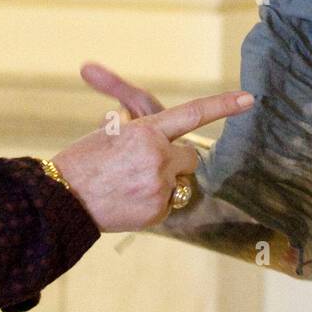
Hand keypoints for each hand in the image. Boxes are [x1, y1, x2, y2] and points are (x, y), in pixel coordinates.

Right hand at [50, 69, 251, 232]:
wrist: (61, 200)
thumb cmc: (83, 160)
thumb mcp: (108, 131)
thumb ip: (135, 124)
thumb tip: (138, 116)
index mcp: (145, 132)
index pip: (192, 114)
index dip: (223, 105)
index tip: (250, 98)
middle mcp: (157, 158)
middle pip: (188, 157)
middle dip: (173, 159)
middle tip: (143, 163)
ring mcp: (158, 188)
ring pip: (178, 182)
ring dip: (162, 181)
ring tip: (128, 183)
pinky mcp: (156, 213)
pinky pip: (168, 204)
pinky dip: (153, 202)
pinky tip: (128, 200)